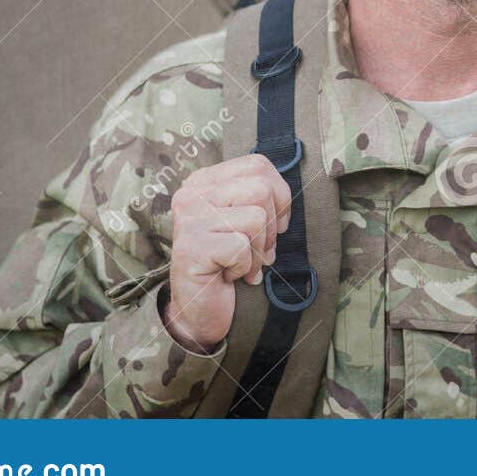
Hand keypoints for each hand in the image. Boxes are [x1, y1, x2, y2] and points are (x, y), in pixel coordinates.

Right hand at [163, 155, 291, 352]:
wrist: (199, 310)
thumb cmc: (228, 263)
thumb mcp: (244, 222)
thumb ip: (259, 198)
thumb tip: (287, 193)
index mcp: (205, 181)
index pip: (258, 165)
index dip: (280, 196)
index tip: (274, 225)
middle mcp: (192, 194)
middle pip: (261, 188)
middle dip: (271, 227)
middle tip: (259, 251)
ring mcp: (189, 219)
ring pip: (256, 217)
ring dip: (259, 249)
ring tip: (244, 264)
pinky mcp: (192, 246)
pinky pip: (242, 247)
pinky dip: (245, 267)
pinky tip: (229, 276)